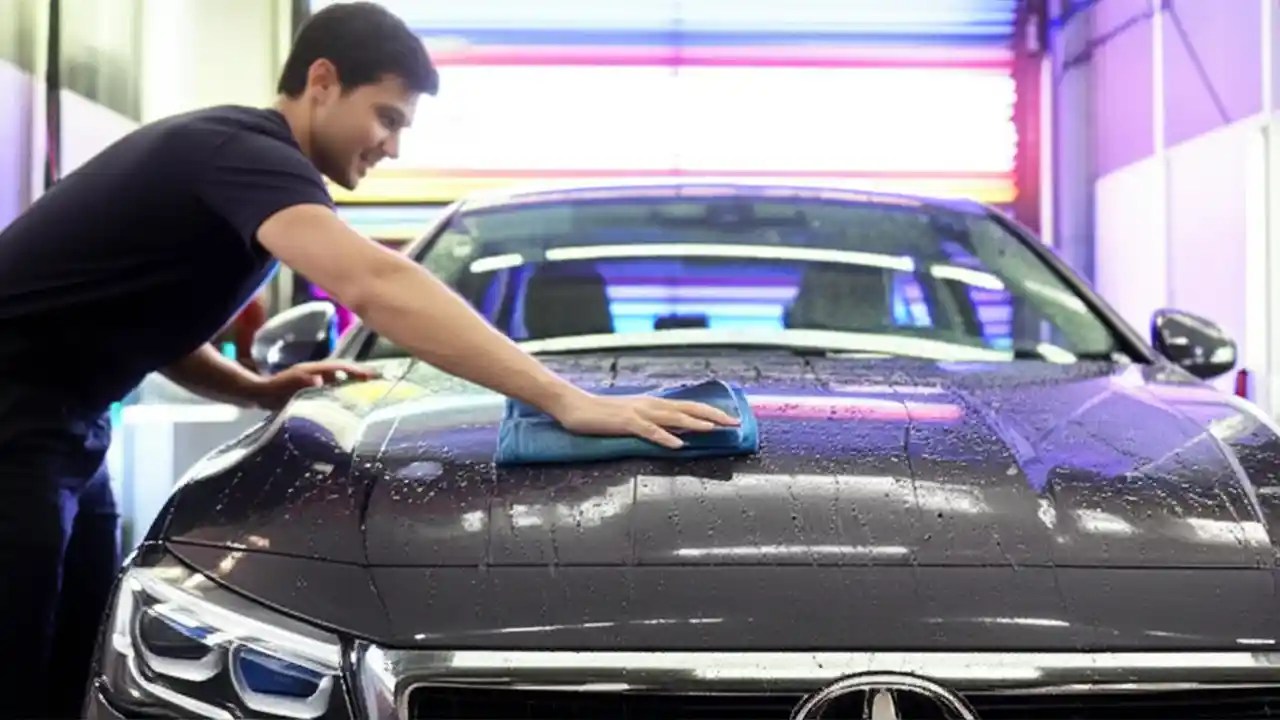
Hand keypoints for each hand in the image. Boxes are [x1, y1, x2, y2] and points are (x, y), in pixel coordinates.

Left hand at [253, 360, 379, 409]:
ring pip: (339, 379)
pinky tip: (349, 400)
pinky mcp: (312, 389)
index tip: (372, 375)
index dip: (355, 370)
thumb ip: (301, 381)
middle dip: (360, 374)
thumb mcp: (286, 385)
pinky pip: (332, 388)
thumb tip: (319, 379)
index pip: (339, 367)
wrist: (259, 394)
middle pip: (343, 370)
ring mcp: (315, 380)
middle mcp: (317, 373)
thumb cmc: (272, 390)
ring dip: (353, 382)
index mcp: (314, 370)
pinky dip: (343, 390)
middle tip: (377, 380)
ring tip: (369, 389)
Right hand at [550, 392, 739, 448]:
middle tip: (735, 422)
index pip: (688, 406)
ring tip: (715, 429)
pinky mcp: (626, 423)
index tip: (730, 418)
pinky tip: (679, 444)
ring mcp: (638, 413)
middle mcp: (650, 405)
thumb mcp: (632, 417)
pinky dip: (665, 437)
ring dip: (695, 423)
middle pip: (687, 409)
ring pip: (673, 417)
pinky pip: (649, 431)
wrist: (575, 406)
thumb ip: (654, 423)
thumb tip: (677, 431)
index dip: (710, 412)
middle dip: (713, 416)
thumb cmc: (602, 415)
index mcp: (653, 404)